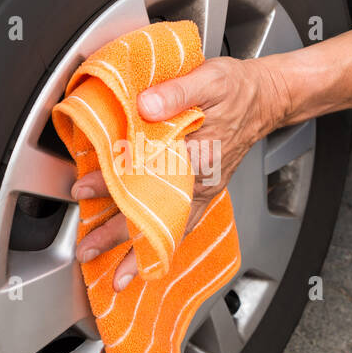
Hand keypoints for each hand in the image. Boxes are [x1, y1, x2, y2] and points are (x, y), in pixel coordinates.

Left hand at [71, 55, 289, 290]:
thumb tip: (145, 105)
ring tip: (116, 274)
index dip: (114, 184)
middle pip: (156, 211)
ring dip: (141, 249)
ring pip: (168, 225)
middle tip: (88, 249)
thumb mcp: (209, 78)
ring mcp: (203, 189)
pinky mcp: (204, 191)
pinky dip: (164, 243)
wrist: (266, 99)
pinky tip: (147, 260)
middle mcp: (200, 178)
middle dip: (120, 234)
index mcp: (198, 151)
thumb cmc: (237, 89)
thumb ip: (176, 92)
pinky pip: (183, 223)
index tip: (85, 188)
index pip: (148, 173)